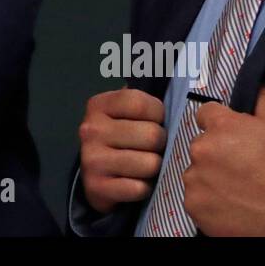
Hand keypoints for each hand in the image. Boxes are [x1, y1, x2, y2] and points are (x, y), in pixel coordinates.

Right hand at [79, 87, 166, 214]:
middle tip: (152, 148)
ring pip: (150, 164)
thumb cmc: (118, 138)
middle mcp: (91, 129)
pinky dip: (144, 188)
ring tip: (144, 165)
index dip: (158, 114)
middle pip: (152, 135)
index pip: (141, 103)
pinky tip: (134, 182)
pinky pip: (139, 188)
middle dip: (160, 144)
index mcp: (98, 105)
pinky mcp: (97, 187)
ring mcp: (92, 159)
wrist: (94, 177)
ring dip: (154, 168)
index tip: (155, 121)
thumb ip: (141, 99)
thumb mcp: (123, 112)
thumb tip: (173, 76)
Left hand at [182, 86, 264, 236]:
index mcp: (221, 126)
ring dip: (209, 176)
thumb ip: (262, 101)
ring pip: (196, 171)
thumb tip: (255, 84)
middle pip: (201, 145)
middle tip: (239, 167)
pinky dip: (208, 200)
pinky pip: (195, 197)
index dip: (219, 124)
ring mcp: (194, 178)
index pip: (205, 114)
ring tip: (235, 188)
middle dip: (215, 152)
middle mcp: (201, 148)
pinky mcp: (193, 204)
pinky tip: (229, 204)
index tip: (232, 137)